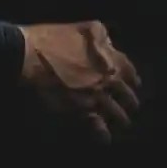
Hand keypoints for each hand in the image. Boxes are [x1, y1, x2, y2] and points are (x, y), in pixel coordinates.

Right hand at [19, 21, 141, 143]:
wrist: (31, 56)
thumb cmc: (54, 39)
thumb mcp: (83, 28)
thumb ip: (101, 35)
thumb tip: (110, 41)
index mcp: (111, 59)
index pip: (130, 71)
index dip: (133, 78)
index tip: (135, 84)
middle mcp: (108, 80)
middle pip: (127, 95)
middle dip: (131, 102)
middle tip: (131, 107)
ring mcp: (95, 97)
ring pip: (116, 113)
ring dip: (121, 119)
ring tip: (123, 123)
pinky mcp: (80, 109)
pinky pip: (96, 125)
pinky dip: (101, 133)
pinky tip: (104, 139)